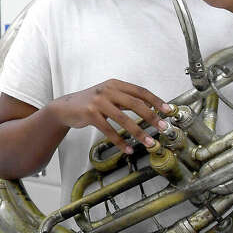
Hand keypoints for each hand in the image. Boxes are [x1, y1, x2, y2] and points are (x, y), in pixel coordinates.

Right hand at [48, 80, 171, 152]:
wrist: (65, 108)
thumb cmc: (89, 102)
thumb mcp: (108, 95)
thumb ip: (126, 99)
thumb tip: (150, 107)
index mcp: (115, 84)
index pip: (140, 91)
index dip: (156, 100)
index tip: (168, 110)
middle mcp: (107, 90)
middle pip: (135, 104)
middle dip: (152, 117)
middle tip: (163, 127)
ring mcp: (98, 102)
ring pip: (123, 119)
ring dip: (138, 132)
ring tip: (149, 142)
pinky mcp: (90, 114)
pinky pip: (109, 130)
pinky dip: (120, 141)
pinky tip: (128, 148)